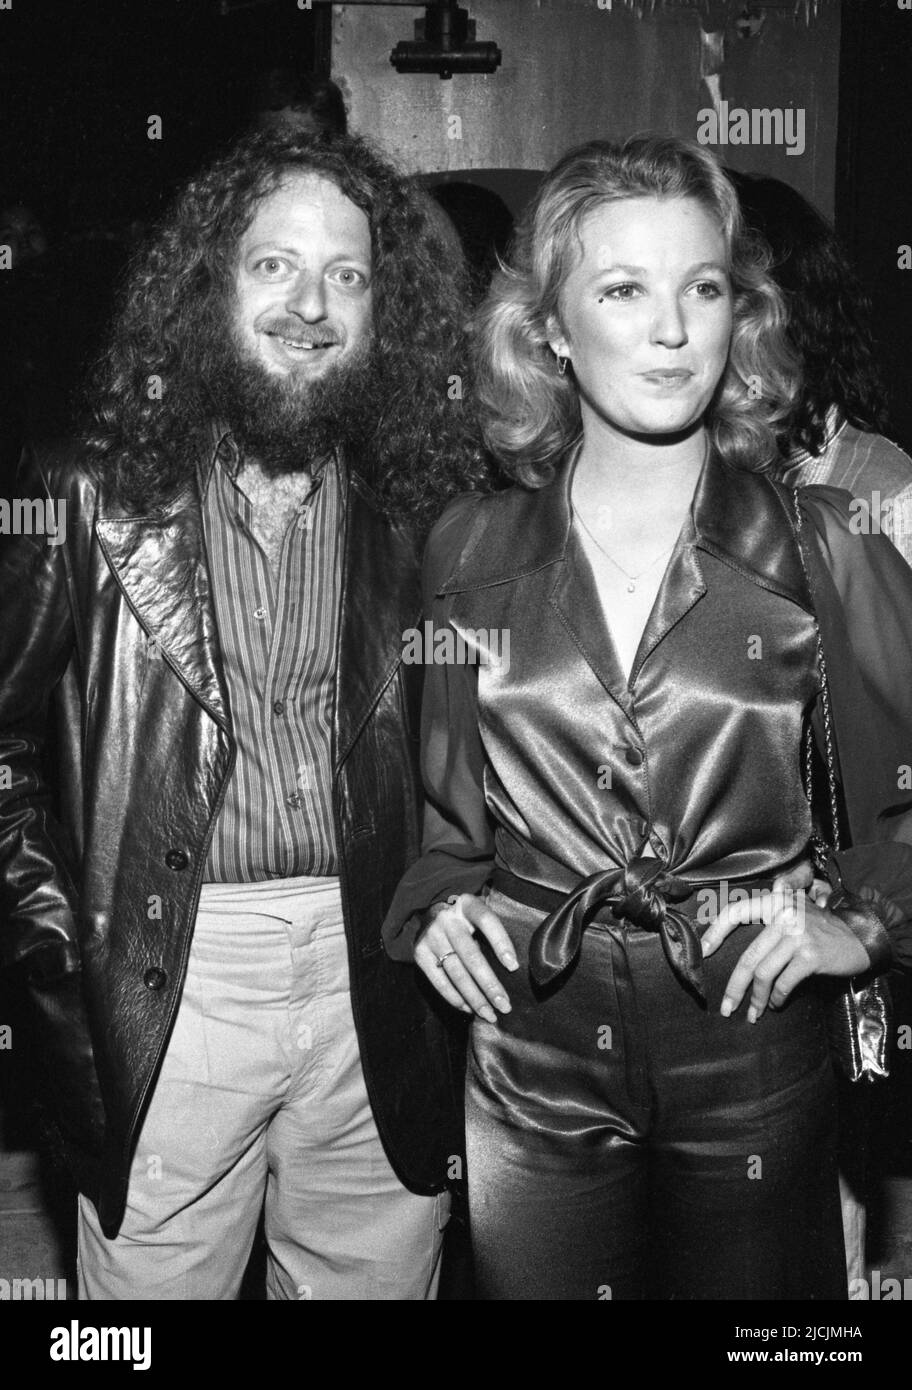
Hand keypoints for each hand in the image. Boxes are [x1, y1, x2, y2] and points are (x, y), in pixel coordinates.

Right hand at [414, 893, 518, 1022]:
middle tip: (505, 1005)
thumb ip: (493, 931)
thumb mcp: (479, 913)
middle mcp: (447, 919)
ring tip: (490, 1014)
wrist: (430, 910)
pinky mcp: (419, 953)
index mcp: (467, 904)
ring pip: (456, 973)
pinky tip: (469, 1008)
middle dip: (489, 984)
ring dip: (474, 998)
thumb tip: (513, 967)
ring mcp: (431, 936)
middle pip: (471, 955)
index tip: (514, 967)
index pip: (486, 920)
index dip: (501, 943)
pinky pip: (439, 981)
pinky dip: (455, 998)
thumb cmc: (465, 918)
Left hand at [700, 871, 870, 1023]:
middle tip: (726, 1007)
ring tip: (753, 1013)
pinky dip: (776, 998)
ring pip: (763, 973)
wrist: (858, 938)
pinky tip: (775, 1004)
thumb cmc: (820, 930)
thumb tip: (734, 945)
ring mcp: (798, 935)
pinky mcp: (810, 955)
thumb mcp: (795, 913)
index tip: (703, 951)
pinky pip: (784, 982)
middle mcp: (784, 914)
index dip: (716, 931)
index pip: (736, 911)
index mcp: (775, 902)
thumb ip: (768, 919)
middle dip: (734, 986)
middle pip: (748, 956)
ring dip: (755, 998)